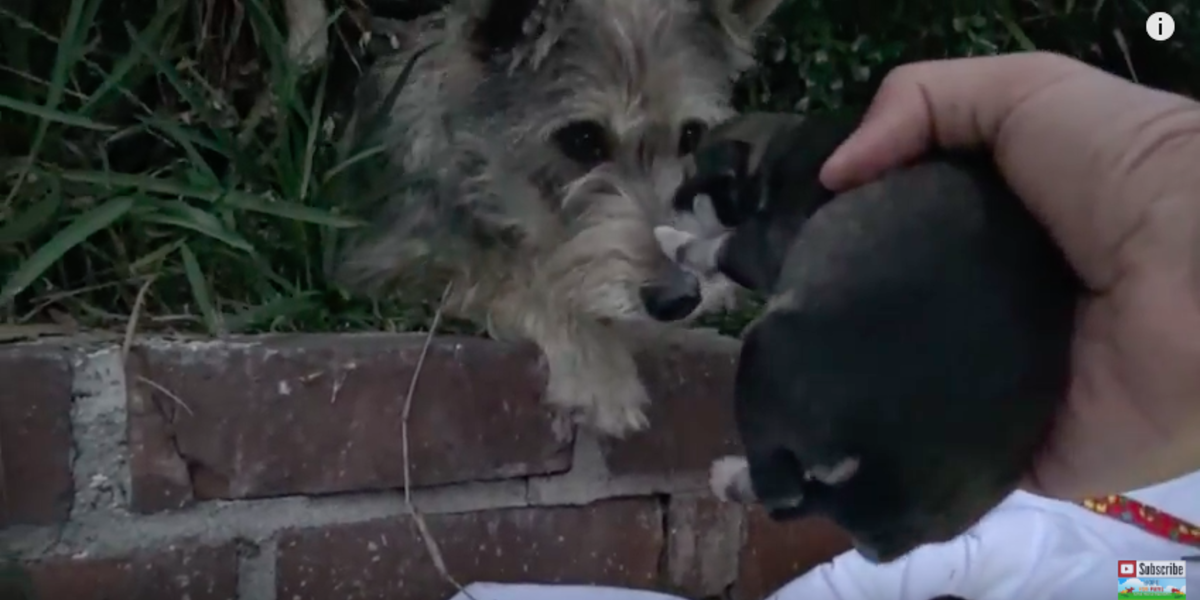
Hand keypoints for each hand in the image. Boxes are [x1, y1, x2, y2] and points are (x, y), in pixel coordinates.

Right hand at [818, 51, 1199, 499]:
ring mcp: (995, 385)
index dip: (839, 232)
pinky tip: (827, 426)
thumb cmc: (1121, 171)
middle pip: (885, 310)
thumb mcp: (1025, 94)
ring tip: (786, 365)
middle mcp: (987, 308)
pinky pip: (930, 453)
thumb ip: (921, 103)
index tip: (784, 238)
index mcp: (992, 233)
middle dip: (829, 307)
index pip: (892, 238)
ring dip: (844, 378)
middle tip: (777, 306)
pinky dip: (884, 444)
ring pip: (896, 385)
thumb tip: (829, 175)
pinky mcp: (1006, 450)